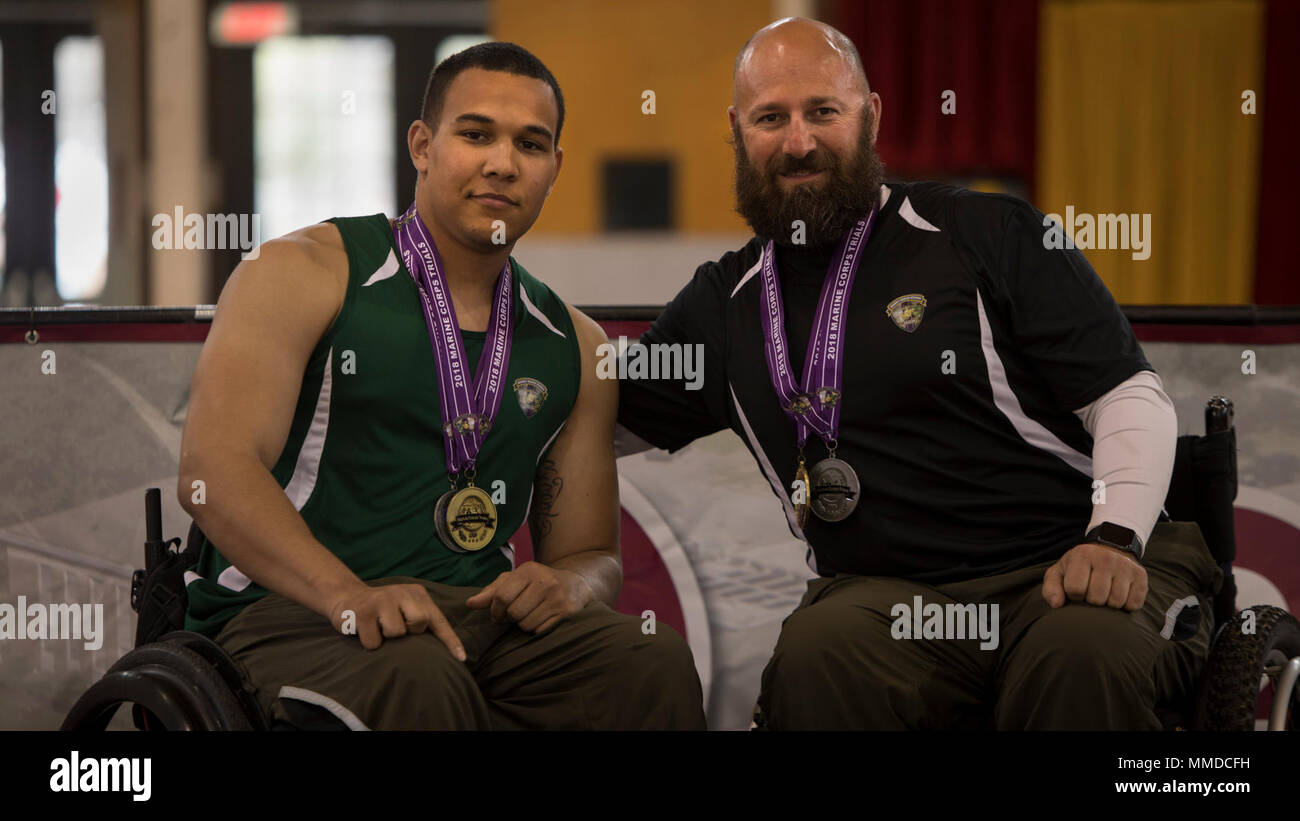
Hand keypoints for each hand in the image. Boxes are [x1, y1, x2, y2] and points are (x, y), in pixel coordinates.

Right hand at [327, 582, 465, 658]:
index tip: (461, 659)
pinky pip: (374, 642)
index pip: (438, 620)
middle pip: (419, 621)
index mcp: (417, 594)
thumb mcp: (405, 609)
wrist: (346, 597)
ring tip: (379, 628)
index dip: (450, 641)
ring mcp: (381, 601)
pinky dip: (370, 643)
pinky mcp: (363, 612)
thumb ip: (423, 621)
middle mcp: (401, 593)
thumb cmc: (383, 611)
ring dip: (387, 637)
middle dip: (410, 631)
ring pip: (396, 632)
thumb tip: (445, 651)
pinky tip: (364, 630)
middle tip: (397, 628)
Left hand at [464, 561, 592, 633]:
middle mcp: (545, 582)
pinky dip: (537, 629)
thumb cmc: (538, 583)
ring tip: (530, 615)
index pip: (502, 596)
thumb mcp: (517, 580)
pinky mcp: (567, 613)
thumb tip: (470, 604)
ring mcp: (557, 598)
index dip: (495, 610)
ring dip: (524, 624)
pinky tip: (542, 619)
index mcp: (529, 570)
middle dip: (511, 618)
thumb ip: (492, 591)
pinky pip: (540, 631)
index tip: (497, 615)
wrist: (576, 585)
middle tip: (515, 615)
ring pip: (526, 624)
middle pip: (513, 612)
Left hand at [1041, 542, 1147, 610]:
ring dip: (1108, 604)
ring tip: (1104, 593)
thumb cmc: (1078, 568)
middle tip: (1091, 592)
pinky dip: (1125, 605)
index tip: (1076, 590)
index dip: (1074, 595)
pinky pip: (1133, 604)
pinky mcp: (1141, 575)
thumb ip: (1051, 589)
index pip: (1076, 589)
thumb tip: (1056, 604)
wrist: (1107, 551)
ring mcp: (1125, 566)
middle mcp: (1106, 557)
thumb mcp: (1059, 573)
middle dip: (1091, 601)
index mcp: (1082, 555)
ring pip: (1116, 602)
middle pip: (1097, 598)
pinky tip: (1119, 594)